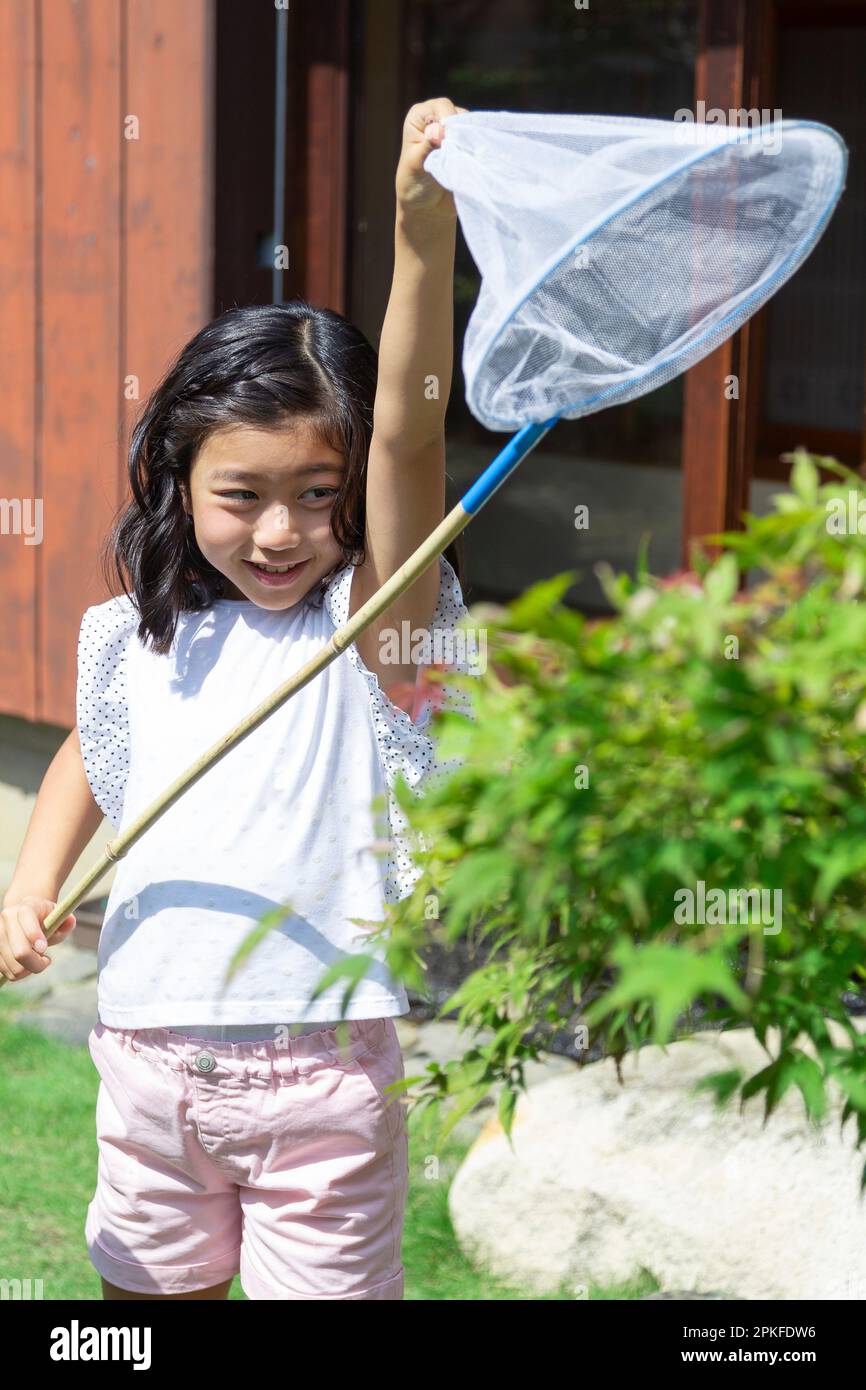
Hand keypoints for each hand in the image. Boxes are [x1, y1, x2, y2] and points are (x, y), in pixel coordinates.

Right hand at [0, 896, 75, 981]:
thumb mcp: (58, 918)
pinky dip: (19, 973)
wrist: (23, 916)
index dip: (35, 936)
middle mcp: (7, 919)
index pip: (27, 920)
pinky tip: (26, 963)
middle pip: (20, 952)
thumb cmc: (45, 920)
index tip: (44, 949)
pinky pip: (6, 972)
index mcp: (26, 907)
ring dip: (29, 969)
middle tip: (46, 960)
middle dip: (36, 963)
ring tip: (37, 959)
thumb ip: (66, 922)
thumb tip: (70, 921)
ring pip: (13, 966)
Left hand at [395, 97, 467, 217]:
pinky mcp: (468, 145)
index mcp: (420, 116)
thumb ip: (427, 147)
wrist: (427, 207)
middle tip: (458, 154)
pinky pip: (480, 141)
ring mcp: (456, 130)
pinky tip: (475, 162)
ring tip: (463, 161)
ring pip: (473, 128)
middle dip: (461, 134)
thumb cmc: (414, 184)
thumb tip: (438, 132)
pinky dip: (478, 151)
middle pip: (461, 115)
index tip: (447, 140)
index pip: (442, 106)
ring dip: (470, 143)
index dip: (448, 120)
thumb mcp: (416, 165)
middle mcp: (439, 117)